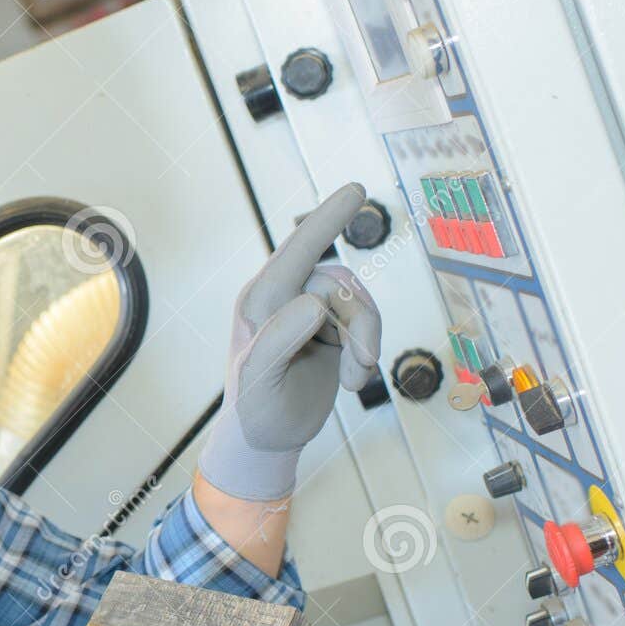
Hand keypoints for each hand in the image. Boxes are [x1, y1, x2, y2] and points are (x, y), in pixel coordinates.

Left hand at [197, 183, 382, 500]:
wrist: (270, 436)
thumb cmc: (256, 407)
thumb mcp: (260, 378)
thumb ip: (280, 339)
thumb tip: (314, 302)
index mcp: (260, 299)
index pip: (297, 251)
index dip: (327, 219)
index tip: (356, 189)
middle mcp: (284, 296)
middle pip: (342, 283)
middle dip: (360, 322)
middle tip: (361, 365)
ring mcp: (309, 310)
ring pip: (359, 301)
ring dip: (365, 340)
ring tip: (352, 378)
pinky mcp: (331, 327)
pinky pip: (367, 321)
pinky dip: (368, 351)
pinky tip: (352, 380)